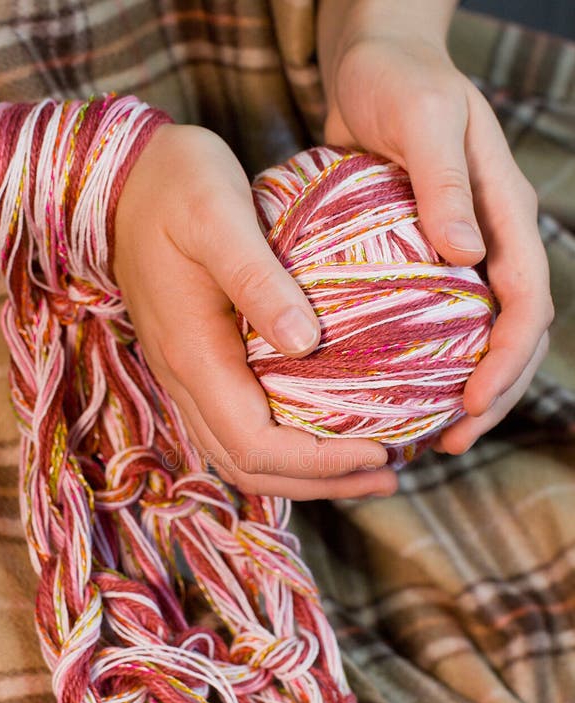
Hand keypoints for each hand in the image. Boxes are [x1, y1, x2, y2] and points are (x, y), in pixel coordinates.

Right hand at [113, 124, 395, 498]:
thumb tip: (307, 342)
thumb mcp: (218, 215)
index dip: (318, 461)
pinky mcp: (199, 366)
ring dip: (306, 473)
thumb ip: (257, 278)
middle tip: (388, 476)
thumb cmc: (174, 186)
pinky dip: (288, 446)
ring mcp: (189, 378)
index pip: (254, 445)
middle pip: (250, 468)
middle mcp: (185, 380)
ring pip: (242, 456)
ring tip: (367, 467)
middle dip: (321, 481)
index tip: (379, 451)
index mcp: (193, 355)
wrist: (122, 182)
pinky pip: (240, 428)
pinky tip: (327, 431)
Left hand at [319, 25, 552, 453]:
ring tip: (435, 436)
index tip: (471, 403)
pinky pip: (439, 323)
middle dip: (495, 394)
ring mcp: (463, 253)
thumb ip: (444, 183)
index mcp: (506, 213)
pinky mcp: (425, 258)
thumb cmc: (396, 80)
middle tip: (453, 442)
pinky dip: (428, 364)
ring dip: (467, 390)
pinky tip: (400, 394)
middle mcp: (493, 240)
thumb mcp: (421, 117)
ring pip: (482, 337)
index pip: (528, 303)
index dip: (508, 360)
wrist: (373, 61)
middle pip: (515, 335)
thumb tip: (466, 257)